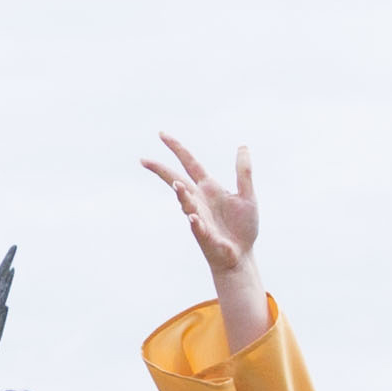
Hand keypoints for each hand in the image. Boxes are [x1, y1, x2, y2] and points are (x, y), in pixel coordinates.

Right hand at [139, 137, 263, 343]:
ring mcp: (198, 216)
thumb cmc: (242, 227)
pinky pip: (197, 227)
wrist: (241, 255)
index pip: (190, 163)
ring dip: (182, 195)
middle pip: (176, 180)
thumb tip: (242, 146)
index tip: (161, 135)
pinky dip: (195, 222)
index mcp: (208, 187)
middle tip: (143, 160)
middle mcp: (199, 199)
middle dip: (161, 170)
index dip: (177, 148)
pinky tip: (192, 217)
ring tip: (177, 185)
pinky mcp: (204, 235)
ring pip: (186, 202)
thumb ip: (243, 172)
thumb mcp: (247, 195)